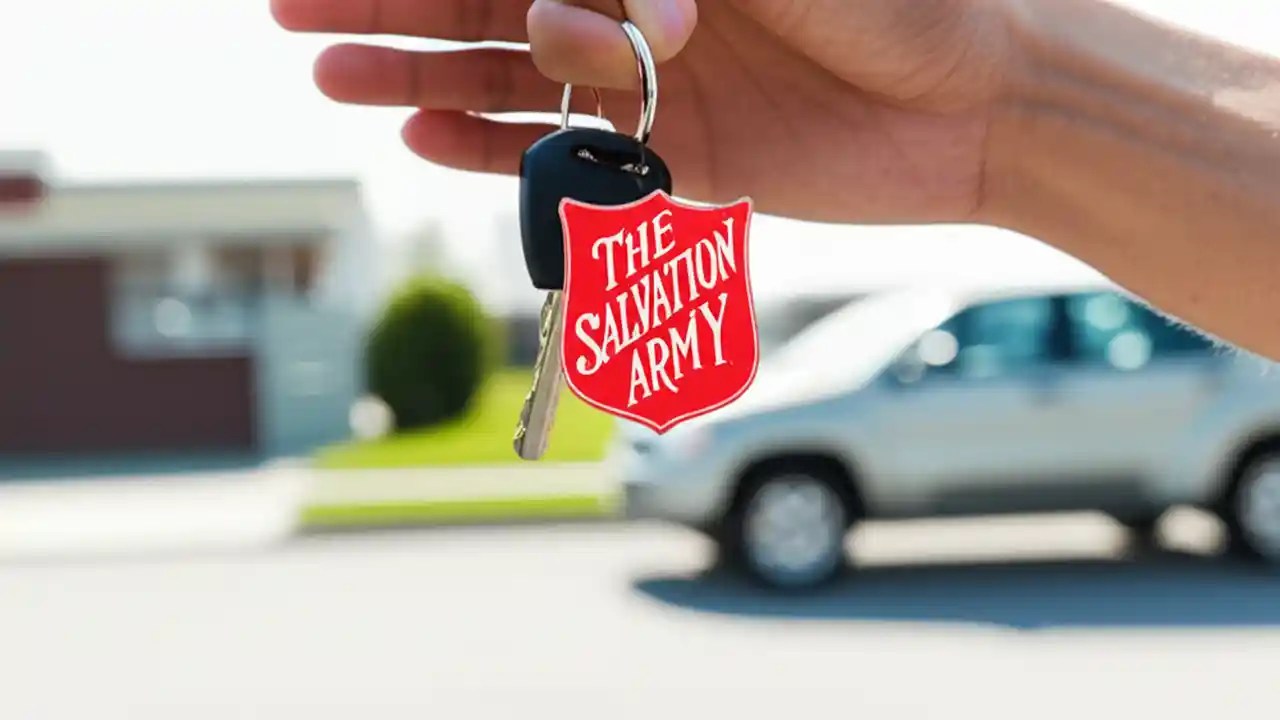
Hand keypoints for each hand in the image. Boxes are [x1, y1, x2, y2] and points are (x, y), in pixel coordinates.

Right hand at [272, 0, 1012, 224]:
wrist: (985, 95)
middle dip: (390, 0)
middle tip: (293, 9)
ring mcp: (650, 79)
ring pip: (509, 77)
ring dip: (418, 76)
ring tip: (334, 76)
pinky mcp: (674, 156)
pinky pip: (565, 155)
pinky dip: (496, 150)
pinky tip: (424, 136)